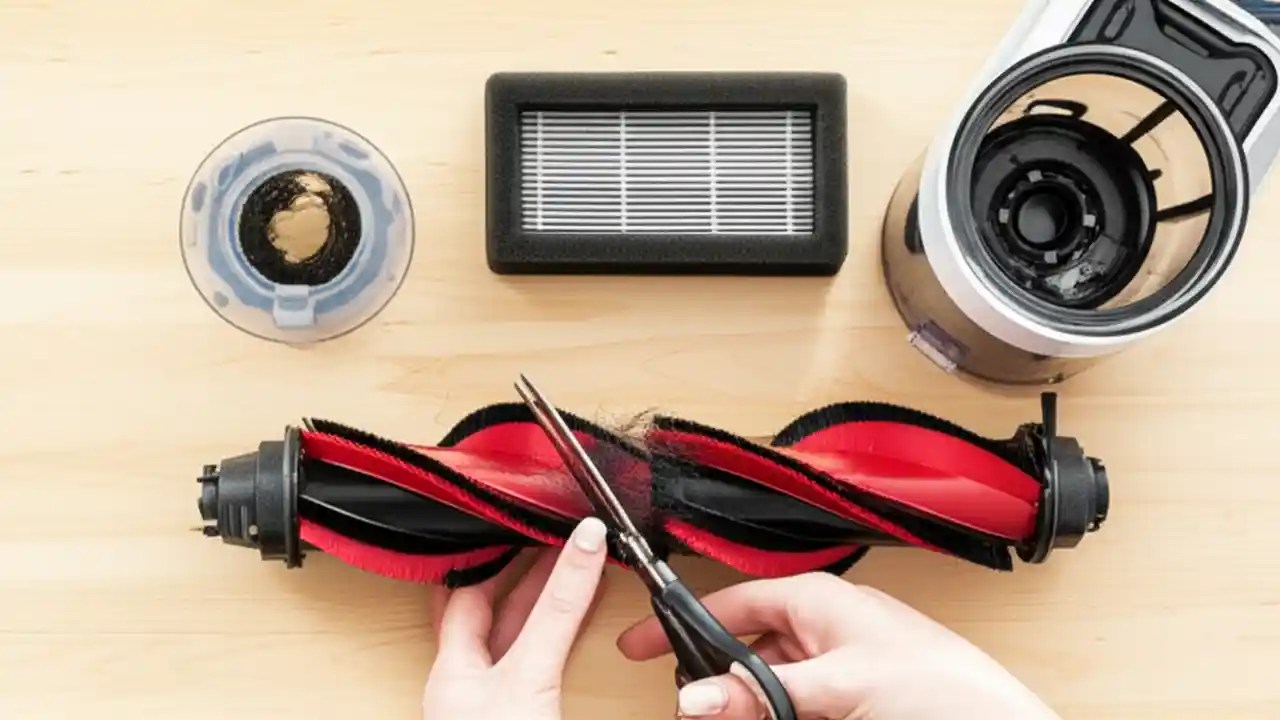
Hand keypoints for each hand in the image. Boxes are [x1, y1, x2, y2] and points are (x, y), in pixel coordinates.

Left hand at [423, 517, 607, 719]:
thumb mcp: (528, 673)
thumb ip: (556, 611)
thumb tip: (583, 543)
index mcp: (452, 664)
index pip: (469, 589)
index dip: (497, 555)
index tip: (524, 526)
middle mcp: (467, 681)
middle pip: (495, 612)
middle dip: (526, 575)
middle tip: (554, 541)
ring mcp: (492, 702)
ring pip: (519, 640)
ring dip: (547, 608)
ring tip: (574, 573)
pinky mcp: (520, 716)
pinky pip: (539, 667)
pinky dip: (559, 641)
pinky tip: (572, 635)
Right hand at [617, 573, 1058, 719]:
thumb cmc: (942, 683)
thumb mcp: (838, 685)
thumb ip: (763, 692)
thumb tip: (697, 695)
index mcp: (816, 599)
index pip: (730, 604)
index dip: (682, 624)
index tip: (637, 645)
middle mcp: (822, 626)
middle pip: (743, 651)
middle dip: (716, 681)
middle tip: (691, 708)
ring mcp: (836, 665)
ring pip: (767, 685)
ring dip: (747, 705)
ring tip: (730, 718)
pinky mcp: (850, 697)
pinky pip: (794, 704)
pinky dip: (777, 714)